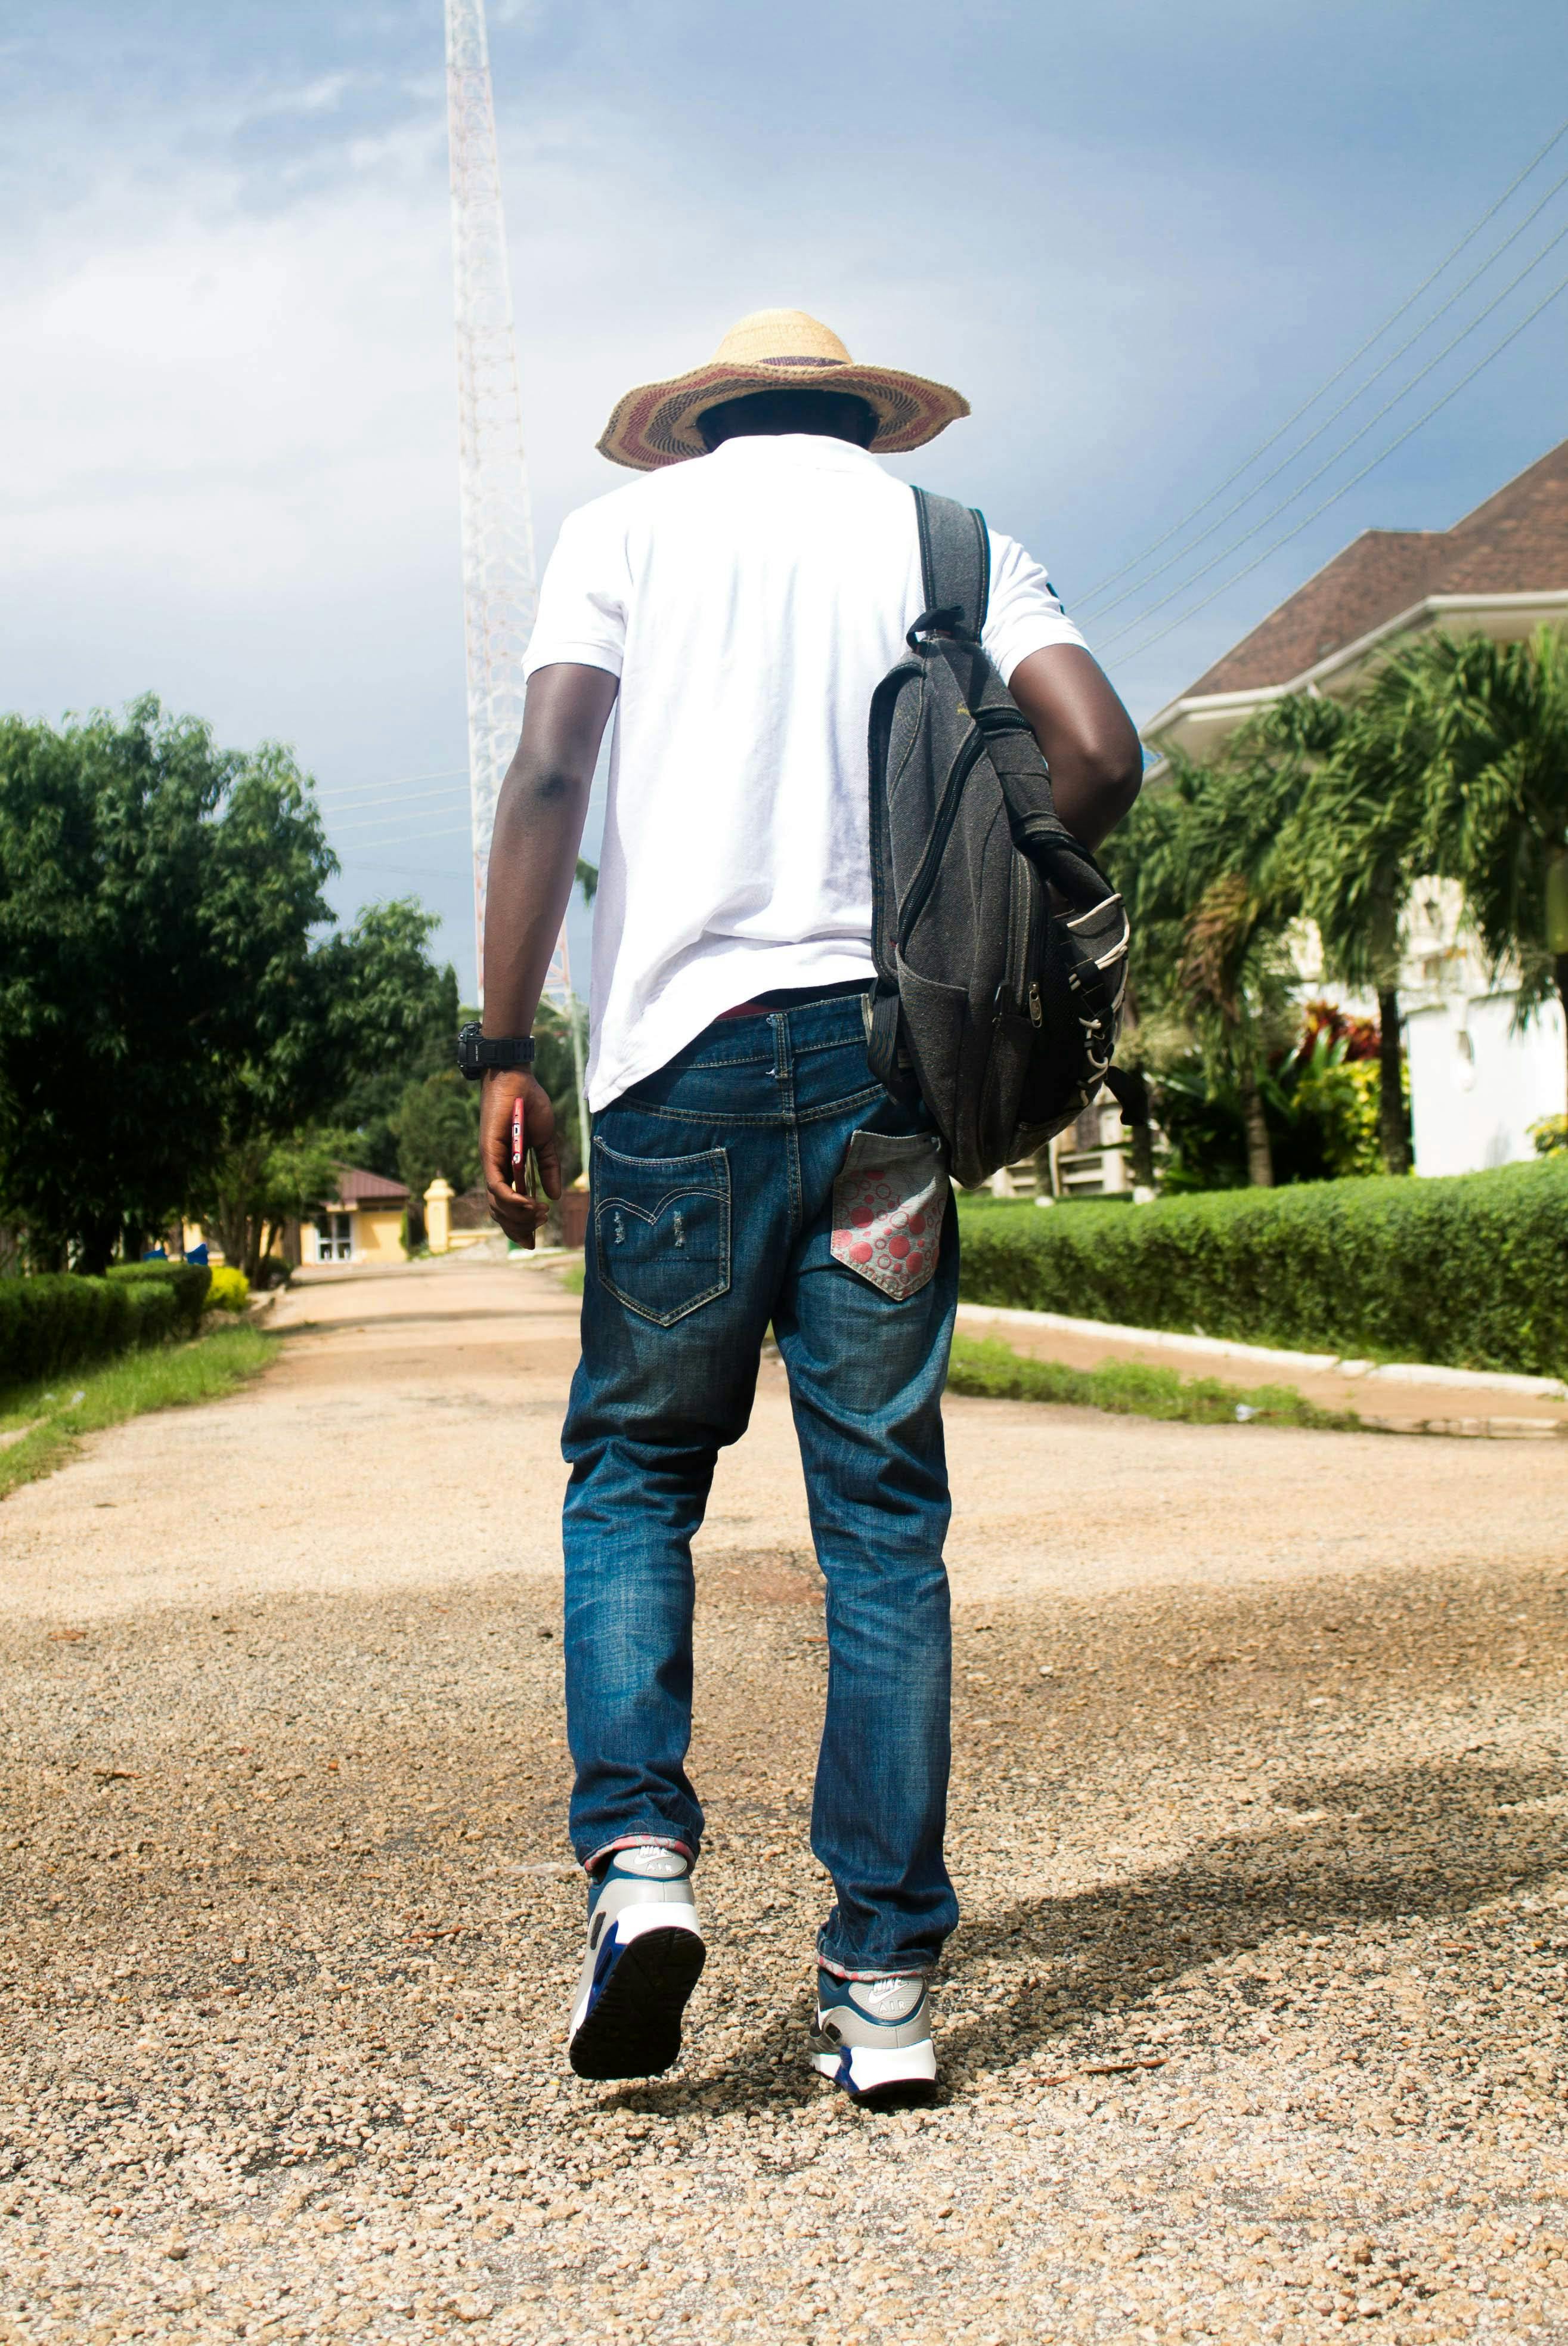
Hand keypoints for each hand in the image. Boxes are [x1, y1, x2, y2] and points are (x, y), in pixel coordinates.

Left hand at [480, 1068, 561, 1248]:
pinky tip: (529, 1204)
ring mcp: (491, 1162)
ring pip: (497, 1203)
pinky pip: (496, 1186)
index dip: (518, 1225)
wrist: (517, 1078)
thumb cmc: (529, 1104)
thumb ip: (549, 1168)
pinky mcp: (489, 1154)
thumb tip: (554, 1195)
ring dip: (519, 1216)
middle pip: (500, 1210)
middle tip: (536, 1235)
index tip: (533, 1240)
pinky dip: (512, 1200)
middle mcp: (495, 1168)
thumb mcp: (545, 1141)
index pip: (507, 1205)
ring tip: (540, 1215)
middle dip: (517, 1228)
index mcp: (507, 1167)